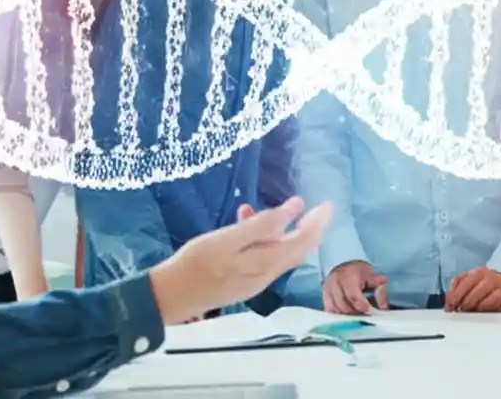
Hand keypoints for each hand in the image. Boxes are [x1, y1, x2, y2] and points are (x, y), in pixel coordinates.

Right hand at [148, 196, 330, 324]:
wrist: (172, 295)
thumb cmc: (197, 263)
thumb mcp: (229, 238)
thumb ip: (263, 224)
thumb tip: (294, 208)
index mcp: (266, 263)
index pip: (303, 242)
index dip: (317, 223)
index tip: (327, 205)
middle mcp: (266, 275)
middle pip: (298, 250)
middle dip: (309, 228)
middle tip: (317, 208)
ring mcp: (255, 280)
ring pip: (281, 253)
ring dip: (284, 230)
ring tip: (278, 209)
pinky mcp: (243, 281)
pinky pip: (264, 257)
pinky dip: (265, 239)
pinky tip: (247, 222)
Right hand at [323, 261, 387, 314]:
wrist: (343, 263)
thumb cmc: (358, 271)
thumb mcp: (372, 276)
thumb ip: (380, 290)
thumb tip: (384, 307)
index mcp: (348, 276)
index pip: (353, 296)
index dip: (362, 306)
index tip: (370, 311)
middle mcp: (335, 282)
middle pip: (344, 306)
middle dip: (356, 313)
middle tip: (364, 315)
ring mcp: (328, 289)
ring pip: (336, 310)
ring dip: (347, 316)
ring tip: (357, 315)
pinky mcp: (325, 295)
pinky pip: (330, 310)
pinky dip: (338, 315)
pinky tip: (346, 315)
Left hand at [445, 267, 500, 311]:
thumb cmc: (484, 284)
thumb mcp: (469, 281)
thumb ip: (456, 290)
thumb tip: (448, 307)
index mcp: (478, 273)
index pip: (464, 283)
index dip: (456, 296)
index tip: (450, 306)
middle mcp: (491, 278)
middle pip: (476, 292)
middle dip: (466, 304)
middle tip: (461, 311)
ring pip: (489, 299)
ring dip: (479, 308)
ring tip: (473, 313)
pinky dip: (493, 310)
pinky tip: (486, 314)